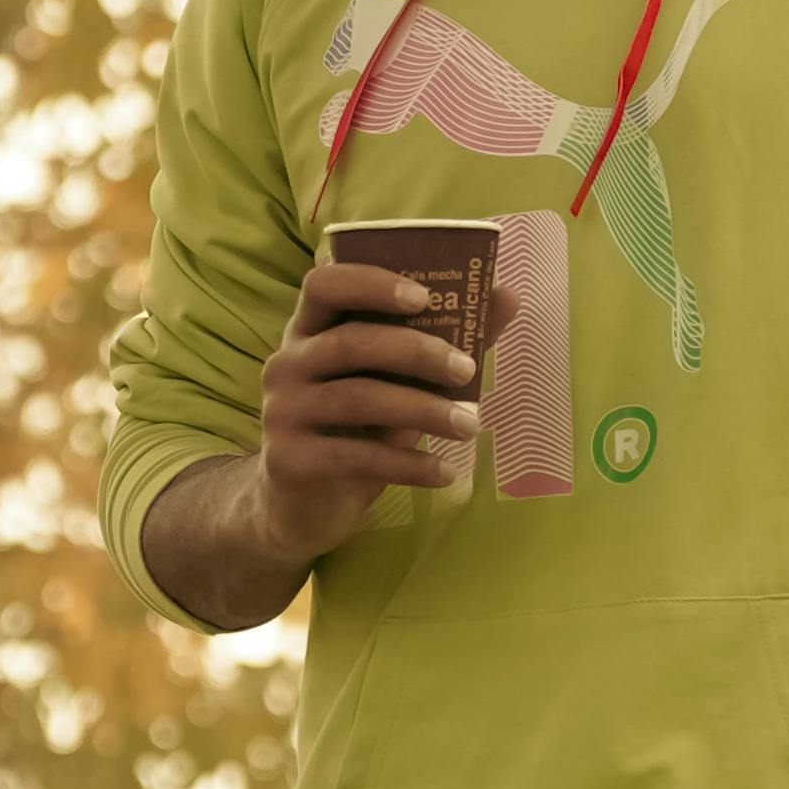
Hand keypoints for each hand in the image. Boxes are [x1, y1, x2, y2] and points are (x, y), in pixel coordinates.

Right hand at [251, 251, 508, 559]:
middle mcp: (288, 363)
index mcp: (311, 330)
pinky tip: (444, 472)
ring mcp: (283, 411)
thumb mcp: (398, 381)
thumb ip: (446, 338)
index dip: (371, 283)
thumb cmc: (358, 428)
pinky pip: (357, 457)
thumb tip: (505, 296)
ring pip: (358, 399)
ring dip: (423, 410)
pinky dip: (408, 464)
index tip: (425, 297)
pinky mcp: (289, 460)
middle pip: (350, 342)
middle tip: (468, 368)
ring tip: (470, 426)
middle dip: (416, 351)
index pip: (324, 284)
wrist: (304, 506)